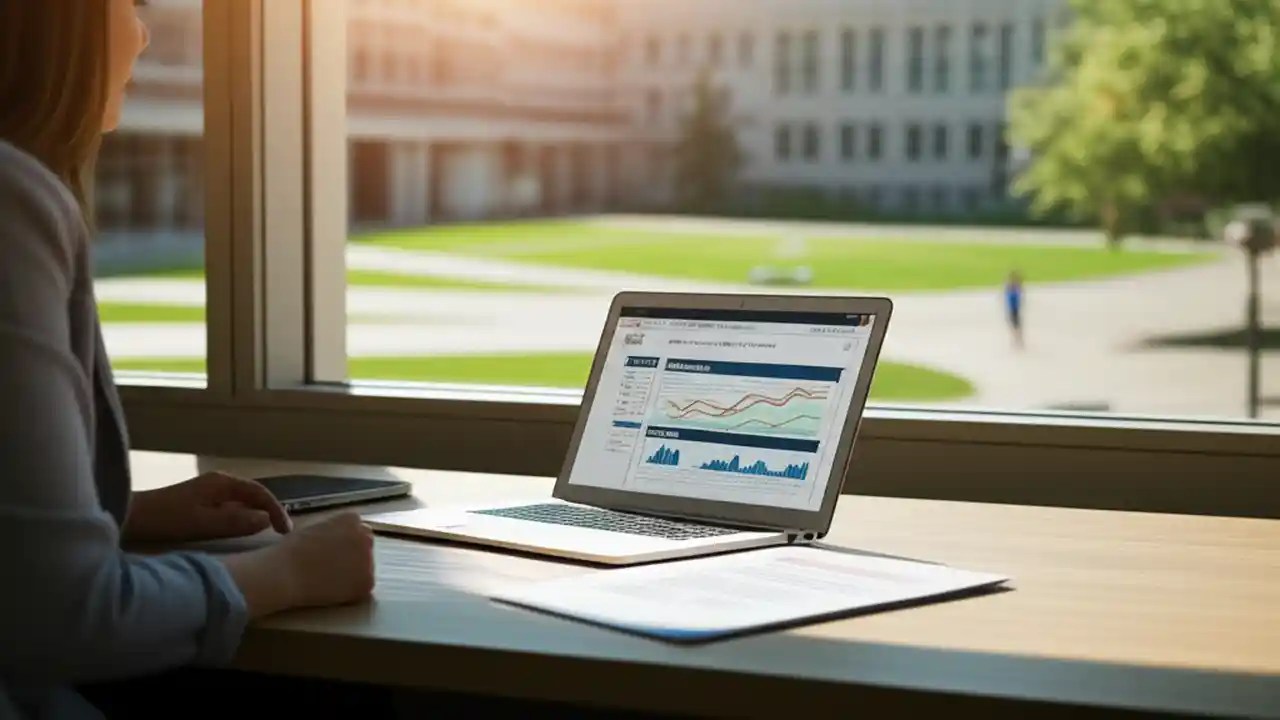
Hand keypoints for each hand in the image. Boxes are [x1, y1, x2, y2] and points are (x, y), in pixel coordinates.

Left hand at [125, 472, 291, 543]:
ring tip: (266, 534)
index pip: (260, 493)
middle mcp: (218, 483)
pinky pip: (229, 508)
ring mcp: (208, 491)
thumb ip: (236, 521)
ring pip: (241, 502)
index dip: (276, 511)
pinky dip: (240, 518)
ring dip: (255, 515)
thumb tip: (265, 519)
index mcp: (222, 483)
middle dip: (269, 511)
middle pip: (252, 495)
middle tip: (280, 533)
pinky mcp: (199, 502)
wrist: (131, 517)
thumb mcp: (204, 522)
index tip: (286, 531)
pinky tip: (239, 531)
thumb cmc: (167, 518)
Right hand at [222, 512, 374, 617]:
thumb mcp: (315, 527)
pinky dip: (352, 590)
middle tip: (334, 566)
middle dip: (354, 554)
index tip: (332, 551)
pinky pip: (363, 586)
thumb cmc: (292, 550)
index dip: (345, 541)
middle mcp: (365, 535)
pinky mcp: (367, 581)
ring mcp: (369, 559)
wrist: (286, 573)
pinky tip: (333, 589)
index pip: (357, 529)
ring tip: (329, 579)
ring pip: (366, 566)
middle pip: (365, 545)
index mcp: (351, 519)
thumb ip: (334, 530)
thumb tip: (341, 539)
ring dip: (354, 572)